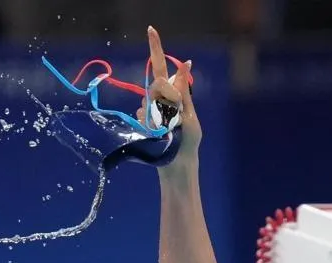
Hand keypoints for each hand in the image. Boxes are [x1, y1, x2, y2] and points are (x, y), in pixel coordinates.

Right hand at [138, 25, 201, 168]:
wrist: (178, 163)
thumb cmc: (188, 140)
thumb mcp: (190, 115)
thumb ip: (183, 92)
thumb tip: (187, 63)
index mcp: (173, 94)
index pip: (162, 68)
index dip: (156, 48)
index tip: (151, 30)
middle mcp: (158, 99)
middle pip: (155, 85)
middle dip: (164, 95)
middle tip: (175, 113)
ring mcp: (148, 110)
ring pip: (148, 101)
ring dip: (160, 115)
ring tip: (170, 130)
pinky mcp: (141, 122)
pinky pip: (142, 116)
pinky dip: (152, 124)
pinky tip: (159, 135)